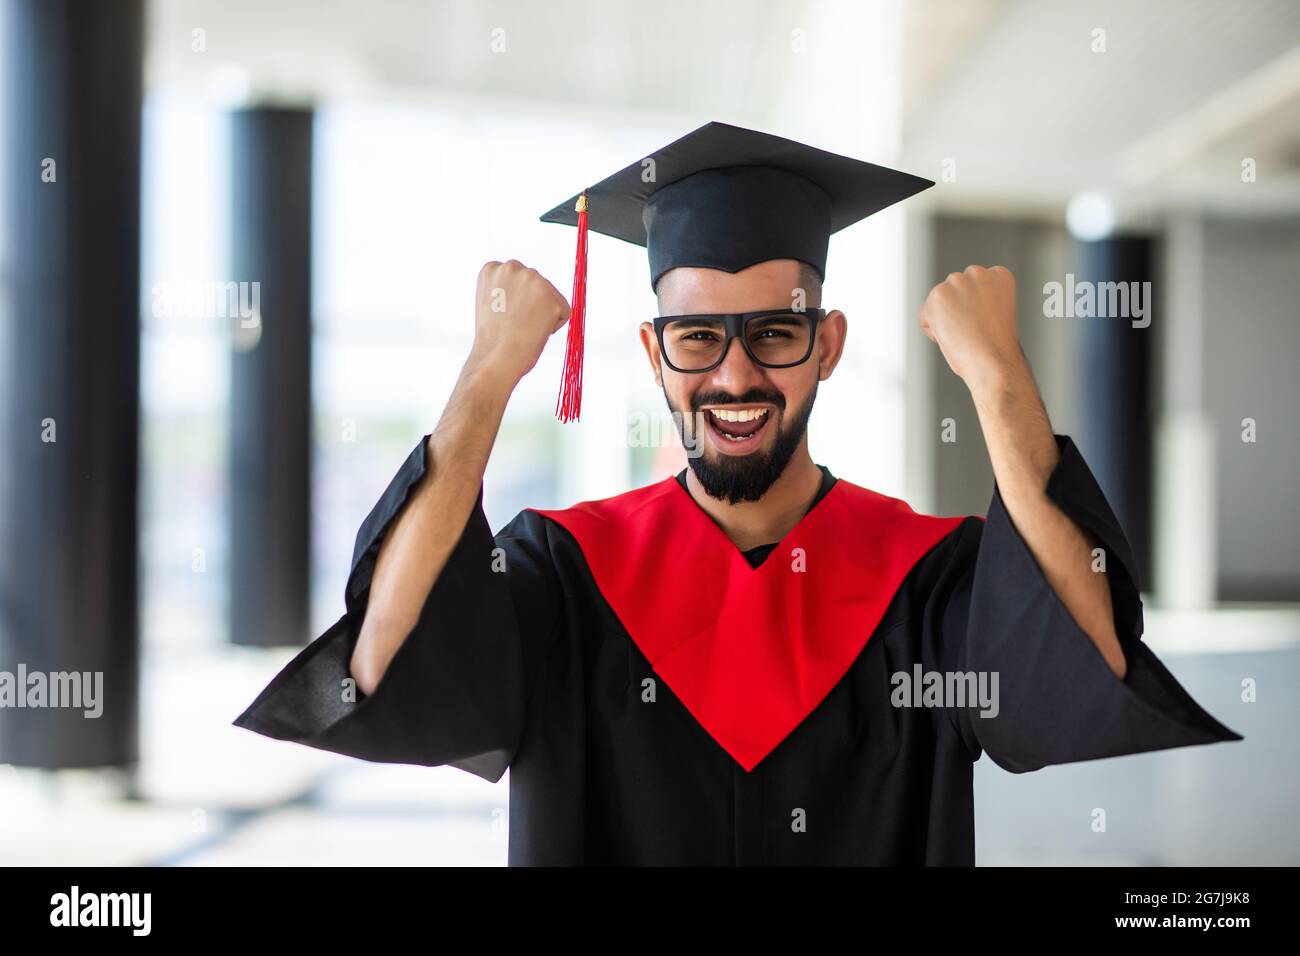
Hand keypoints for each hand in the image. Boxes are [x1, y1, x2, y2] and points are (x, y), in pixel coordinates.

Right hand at [466, 260, 569, 387]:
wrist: (496, 359)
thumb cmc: (493, 341)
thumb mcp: (492, 305)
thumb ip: (507, 291)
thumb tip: (533, 293)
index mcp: (492, 268)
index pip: (517, 280)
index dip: (513, 302)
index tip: (503, 315)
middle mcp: (512, 267)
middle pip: (537, 286)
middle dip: (531, 305)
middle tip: (514, 324)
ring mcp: (532, 279)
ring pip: (550, 298)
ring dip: (542, 315)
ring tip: (522, 328)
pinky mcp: (550, 295)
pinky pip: (563, 312)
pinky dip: (554, 326)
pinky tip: (534, 332)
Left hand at [918, 265, 1024, 390]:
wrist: (993, 360)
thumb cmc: (997, 346)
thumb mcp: (997, 311)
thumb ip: (981, 299)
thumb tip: (960, 303)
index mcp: (998, 275)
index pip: (973, 286)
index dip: (975, 310)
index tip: (983, 322)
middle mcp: (978, 273)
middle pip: (953, 291)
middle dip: (957, 310)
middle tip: (971, 330)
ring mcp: (957, 283)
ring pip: (938, 303)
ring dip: (944, 320)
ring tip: (963, 334)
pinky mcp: (938, 296)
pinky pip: (925, 317)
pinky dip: (933, 332)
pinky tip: (952, 337)